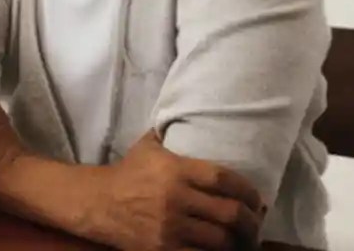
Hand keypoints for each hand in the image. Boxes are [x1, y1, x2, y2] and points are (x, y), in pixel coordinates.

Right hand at [93, 131, 264, 250]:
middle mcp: (175, 198)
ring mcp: (170, 227)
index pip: (223, 180)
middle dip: (250, 222)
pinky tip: (220, 250)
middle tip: (255, 223)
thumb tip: (192, 116)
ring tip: (244, 240)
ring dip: (237, 242)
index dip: (247, 191)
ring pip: (220, 239)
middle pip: (229, 213)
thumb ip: (170, 135)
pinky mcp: (163, 248)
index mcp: (175, 170)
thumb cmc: (127, 173)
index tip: (256, 198)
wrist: (97, 202)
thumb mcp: (147, 147)